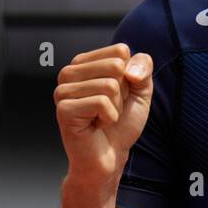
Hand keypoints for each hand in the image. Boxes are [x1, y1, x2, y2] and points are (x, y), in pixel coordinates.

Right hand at [53, 43, 154, 192]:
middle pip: (116, 66)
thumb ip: (143, 68)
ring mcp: (63, 90)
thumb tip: (127, 69)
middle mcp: (69, 72)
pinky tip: (96, 126)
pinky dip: (108, 118)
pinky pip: (102, 103)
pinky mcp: (64, 108)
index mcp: (85, 62)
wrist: (110, 156)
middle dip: (123, 93)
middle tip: (110, 109)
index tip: (118, 95)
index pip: (121, 51)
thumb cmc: (122, 123)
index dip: (130, 77)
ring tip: (102, 119)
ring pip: (110, 85)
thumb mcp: (141, 90)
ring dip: (115, 108)